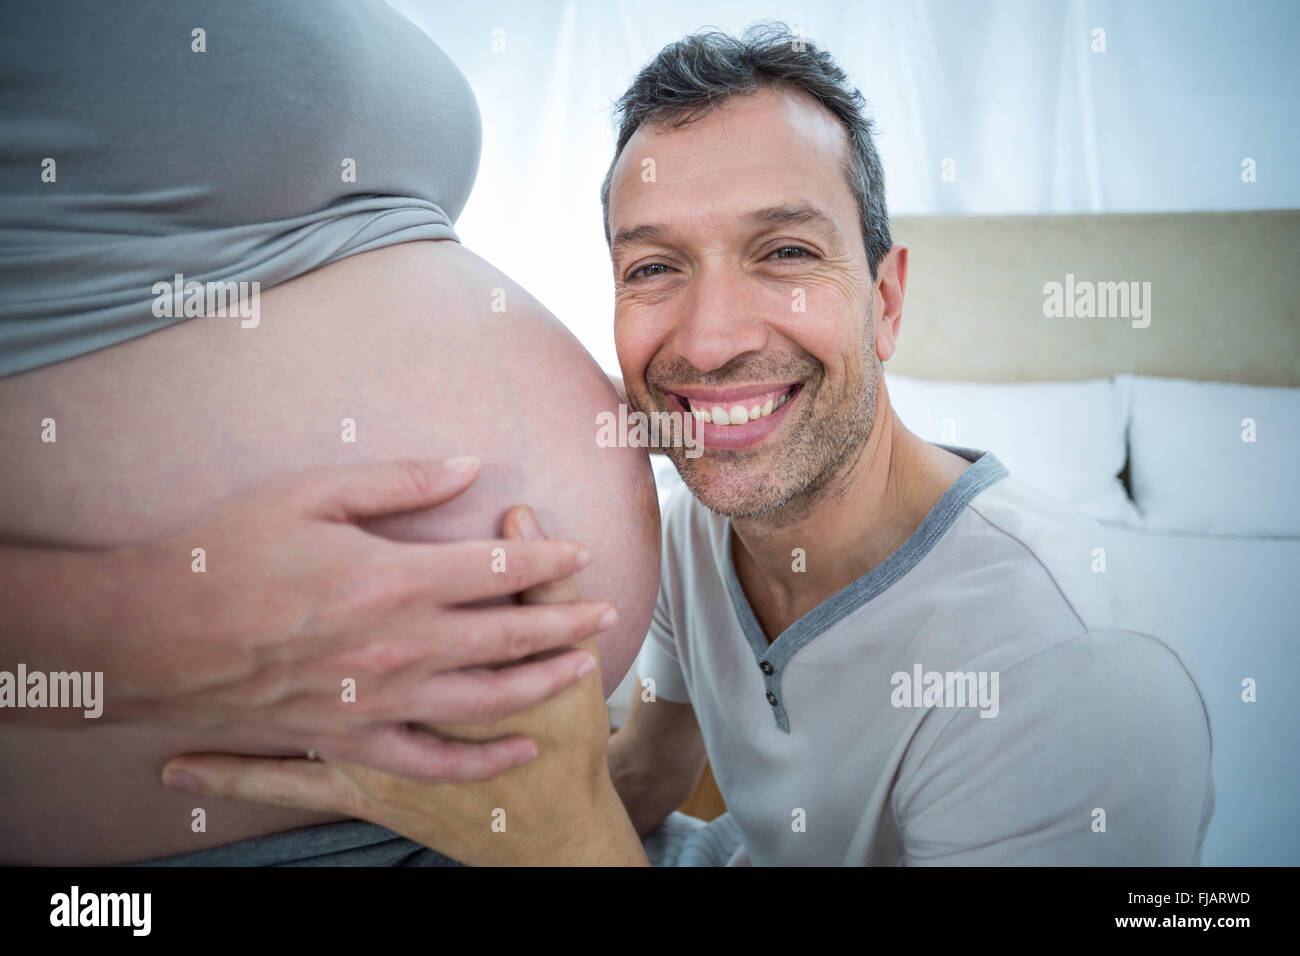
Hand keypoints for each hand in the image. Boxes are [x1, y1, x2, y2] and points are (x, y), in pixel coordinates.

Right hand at [161, 505, 647, 865]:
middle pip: (510, 631)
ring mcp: (382, 699)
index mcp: (396, 576)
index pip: (497, 564)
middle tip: (610, 611)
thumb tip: (470, 464)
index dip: (546, 556)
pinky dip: (485, 758)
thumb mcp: (312, 493)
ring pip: (490, 697)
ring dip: (545, 681)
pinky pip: (436, 759)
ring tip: (585, 666)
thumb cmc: (227, 554)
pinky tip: (521, 745)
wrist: (153, 637)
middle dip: (568, 620)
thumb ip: (399, 481)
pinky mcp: (354, 739)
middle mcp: (402, 643)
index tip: (577, 551)